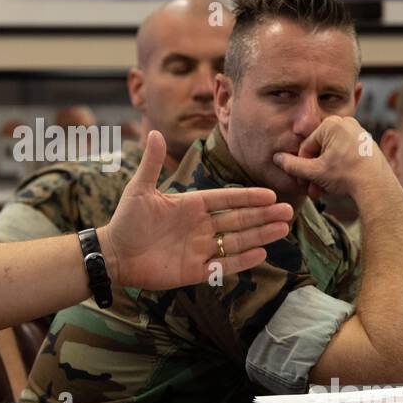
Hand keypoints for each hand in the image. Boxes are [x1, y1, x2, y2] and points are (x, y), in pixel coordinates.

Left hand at [100, 130, 292, 290]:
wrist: (114, 254)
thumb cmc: (126, 221)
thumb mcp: (140, 190)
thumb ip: (152, 164)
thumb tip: (156, 133)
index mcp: (191, 205)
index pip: (226, 199)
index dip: (247, 197)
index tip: (270, 194)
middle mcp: (200, 226)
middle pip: (238, 219)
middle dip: (263, 216)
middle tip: (288, 211)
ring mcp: (200, 248)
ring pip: (237, 241)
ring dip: (260, 235)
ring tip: (283, 229)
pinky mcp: (195, 270)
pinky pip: (223, 264)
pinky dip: (242, 260)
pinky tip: (261, 253)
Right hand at [272, 115, 394, 200]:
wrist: (378, 187)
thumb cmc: (347, 176)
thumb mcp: (314, 172)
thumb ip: (292, 165)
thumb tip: (277, 158)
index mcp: (332, 123)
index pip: (306, 147)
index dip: (302, 167)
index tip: (304, 183)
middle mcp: (346, 122)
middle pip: (319, 150)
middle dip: (314, 172)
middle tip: (313, 190)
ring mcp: (358, 132)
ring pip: (331, 154)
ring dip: (324, 173)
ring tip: (324, 190)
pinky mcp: (366, 143)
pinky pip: (344, 154)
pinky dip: (338, 168)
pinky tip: (336, 184)